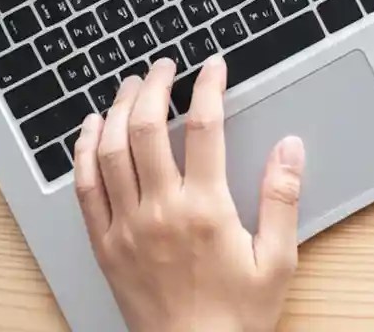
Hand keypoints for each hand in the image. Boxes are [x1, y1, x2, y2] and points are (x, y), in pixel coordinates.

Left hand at [72, 56, 305, 331]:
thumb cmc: (237, 316)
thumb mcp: (278, 259)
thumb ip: (282, 198)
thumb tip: (290, 148)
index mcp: (206, 209)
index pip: (204, 128)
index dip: (208, 88)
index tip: (213, 67)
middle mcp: (160, 210)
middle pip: (146, 129)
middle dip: (154, 87)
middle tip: (165, 66)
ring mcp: (126, 227)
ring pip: (110, 151)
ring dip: (118, 110)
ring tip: (130, 85)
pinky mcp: (105, 245)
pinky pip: (85, 188)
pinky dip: (84, 152)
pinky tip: (92, 130)